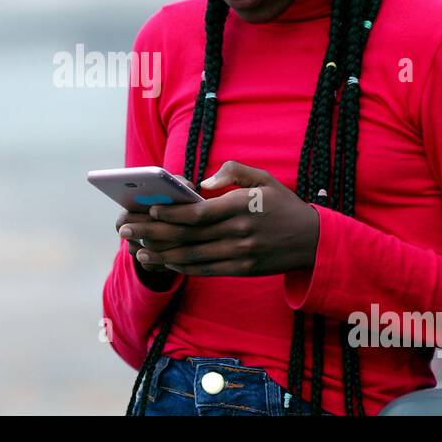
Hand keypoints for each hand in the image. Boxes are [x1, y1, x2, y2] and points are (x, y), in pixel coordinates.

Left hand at [118, 161, 319, 276]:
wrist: (313, 241)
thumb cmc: (283, 205)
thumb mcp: (264, 178)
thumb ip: (233, 172)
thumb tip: (202, 183)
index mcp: (243, 206)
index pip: (201, 213)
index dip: (173, 213)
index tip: (152, 209)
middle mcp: (239, 233)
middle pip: (188, 236)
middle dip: (154, 233)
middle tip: (128, 230)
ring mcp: (240, 255)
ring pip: (192, 257)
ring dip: (161, 254)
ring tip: (136, 250)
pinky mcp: (242, 270)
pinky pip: (205, 270)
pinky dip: (181, 267)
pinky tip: (162, 261)